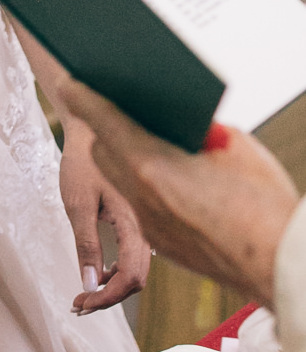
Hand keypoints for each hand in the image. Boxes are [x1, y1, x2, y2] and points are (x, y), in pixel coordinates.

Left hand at [52, 71, 299, 305]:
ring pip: (122, 182)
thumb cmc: (263, 209)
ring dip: (128, 161)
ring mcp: (150, 223)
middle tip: (123, 113)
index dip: (86, 97)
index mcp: (151, 163)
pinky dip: (149, 190)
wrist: (277, 268)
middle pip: (105, 151)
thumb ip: (202, 131)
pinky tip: (173, 182)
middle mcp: (141, 195)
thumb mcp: (236, 150)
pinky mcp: (163, 244)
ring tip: (151, 145)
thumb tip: (187, 124)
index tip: (74, 84)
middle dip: (109, 131)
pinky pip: (143, 207)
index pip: (104, 119)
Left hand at [58, 115, 150, 312]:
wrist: (93, 129)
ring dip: (112, 287)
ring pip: (136, 269)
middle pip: (136, 279)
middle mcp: (147, 228)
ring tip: (84, 294)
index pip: (131, 278)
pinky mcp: (139, 221)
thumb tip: (88, 284)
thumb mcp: (78, 204)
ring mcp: (146, 225)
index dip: (107, 298)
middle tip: (77, 305)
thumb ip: (86, 244)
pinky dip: (117, 271)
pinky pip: (135, 256)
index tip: (80, 304)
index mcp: (135, 223)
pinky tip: (99, 272)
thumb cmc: (83, 162)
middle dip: (108, 298)